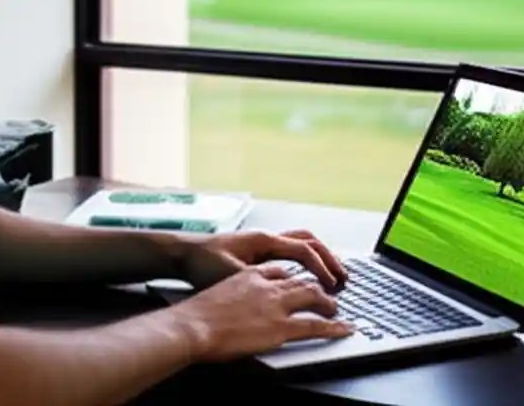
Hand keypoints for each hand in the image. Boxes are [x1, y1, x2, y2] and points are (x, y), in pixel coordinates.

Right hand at [173, 263, 354, 362]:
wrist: (192, 326)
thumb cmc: (194, 315)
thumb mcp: (213, 295)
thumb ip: (229, 296)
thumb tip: (228, 308)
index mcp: (247, 275)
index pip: (277, 271)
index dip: (289, 278)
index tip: (294, 282)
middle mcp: (265, 285)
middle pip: (300, 280)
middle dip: (316, 287)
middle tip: (324, 295)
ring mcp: (276, 305)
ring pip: (313, 296)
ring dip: (328, 303)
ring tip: (336, 309)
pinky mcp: (282, 326)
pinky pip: (316, 325)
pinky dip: (334, 327)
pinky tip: (344, 328)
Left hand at [181, 229, 347, 292]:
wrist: (180, 254)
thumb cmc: (201, 262)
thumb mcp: (231, 274)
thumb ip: (259, 280)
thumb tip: (285, 286)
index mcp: (263, 240)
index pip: (304, 250)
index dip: (322, 268)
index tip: (333, 286)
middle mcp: (265, 238)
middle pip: (308, 241)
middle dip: (329, 259)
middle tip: (343, 279)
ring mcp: (260, 243)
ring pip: (299, 244)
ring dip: (318, 258)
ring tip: (331, 277)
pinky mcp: (255, 252)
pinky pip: (288, 252)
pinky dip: (304, 261)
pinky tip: (305, 277)